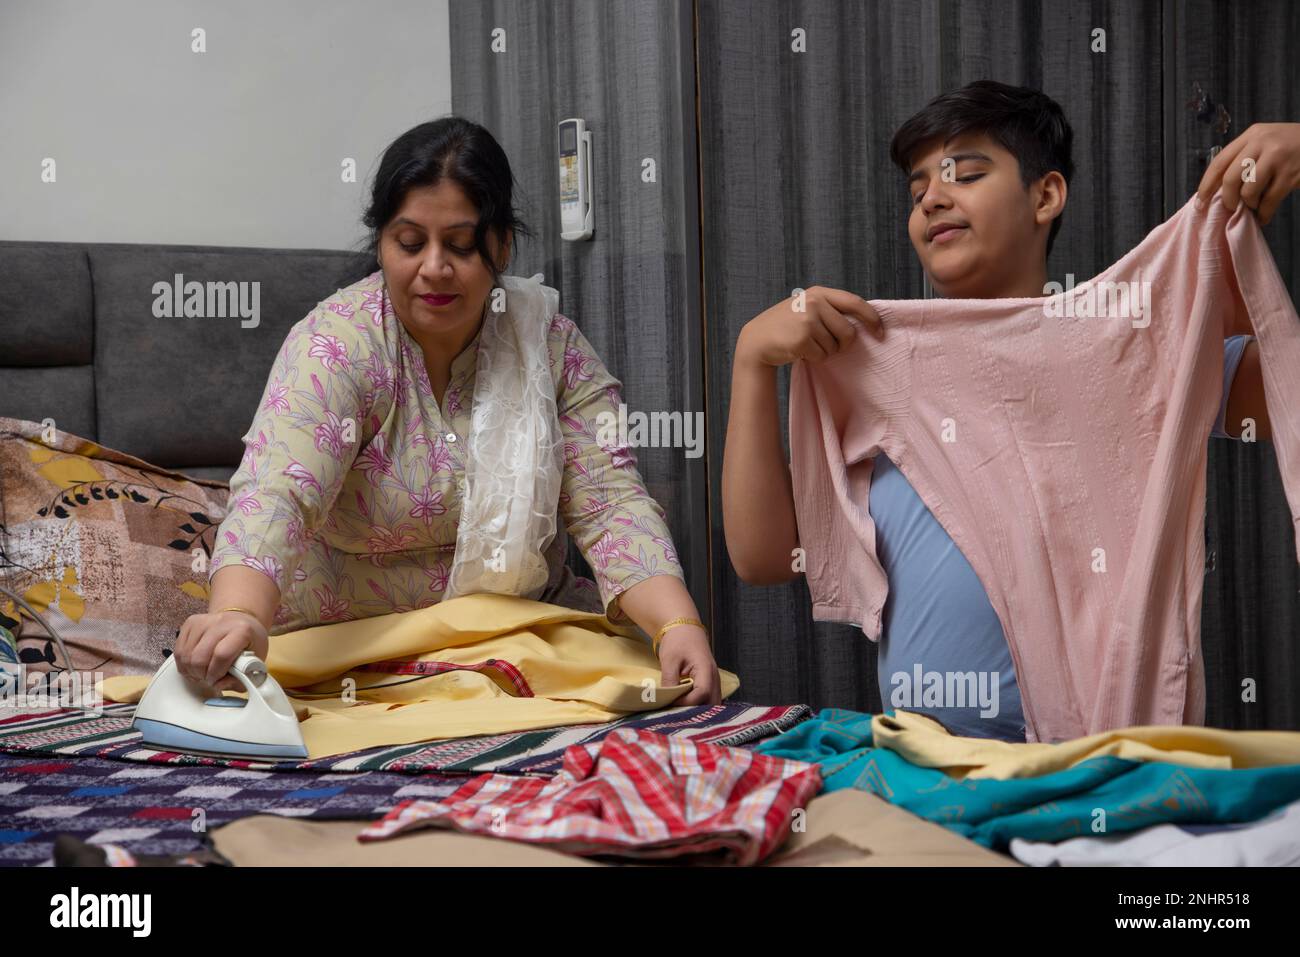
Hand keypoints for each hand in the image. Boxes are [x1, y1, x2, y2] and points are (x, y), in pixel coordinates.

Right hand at [174, 610, 269, 692]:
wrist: (239, 621)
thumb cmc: (248, 642)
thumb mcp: (254, 662)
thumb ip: (240, 679)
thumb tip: (219, 685)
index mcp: (242, 630)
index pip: (222, 655)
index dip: (216, 673)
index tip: (216, 680)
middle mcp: (221, 622)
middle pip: (199, 657)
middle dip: (202, 675)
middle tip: (209, 678)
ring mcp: (203, 621)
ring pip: (185, 655)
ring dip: (191, 671)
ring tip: (202, 673)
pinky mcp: (190, 623)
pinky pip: (178, 650)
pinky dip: (183, 664)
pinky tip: (194, 667)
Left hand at [658, 625, 720, 705]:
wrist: (685, 629)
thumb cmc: (678, 641)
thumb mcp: (669, 660)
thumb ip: (669, 680)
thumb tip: (666, 700)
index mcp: (706, 670)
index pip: (701, 693)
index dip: (686, 702)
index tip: (671, 702)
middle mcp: (714, 678)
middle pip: (712, 704)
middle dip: (695, 712)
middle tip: (676, 712)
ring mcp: (714, 682)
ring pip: (712, 704)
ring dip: (698, 711)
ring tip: (680, 712)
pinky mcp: (710, 684)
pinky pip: (709, 700)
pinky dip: (700, 706)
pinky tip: (685, 708)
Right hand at [737, 285, 879, 367]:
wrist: (757, 340)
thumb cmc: (786, 326)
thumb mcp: (806, 307)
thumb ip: (830, 309)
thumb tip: (864, 323)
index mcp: (818, 292)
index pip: (854, 302)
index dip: (871, 318)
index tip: (880, 332)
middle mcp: (814, 303)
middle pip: (847, 331)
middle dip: (842, 344)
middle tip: (828, 346)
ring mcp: (807, 320)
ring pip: (834, 346)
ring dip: (824, 352)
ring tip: (806, 345)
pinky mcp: (802, 339)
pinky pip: (821, 356)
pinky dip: (813, 359)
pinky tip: (799, 351)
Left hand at [1197, 122, 1299, 225]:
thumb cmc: (1290, 146)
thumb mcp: (1265, 142)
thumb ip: (1244, 158)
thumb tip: (1218, 190)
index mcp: (1251, 135)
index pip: (1220, 161)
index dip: (1206, 184)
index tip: (1200, 202)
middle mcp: (1262, 143)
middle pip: (1231, 178)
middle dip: (1228, 199)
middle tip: (1231, 208)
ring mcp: (1278, 157)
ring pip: (1249, 190)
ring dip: (1249, 204)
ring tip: (1254, 206)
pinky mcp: (1291, 173)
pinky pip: (1269, 200)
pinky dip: (1264, 213)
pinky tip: (1264, 216)